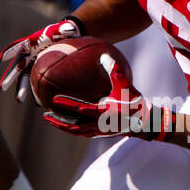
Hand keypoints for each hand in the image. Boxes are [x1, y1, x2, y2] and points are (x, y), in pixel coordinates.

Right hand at [0, 18, 81, 101]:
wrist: (68, 38)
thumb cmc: (64, 31)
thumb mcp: (64, 29)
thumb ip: (64, 30)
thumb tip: (68, 29)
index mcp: (33, 42)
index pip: (20, 46)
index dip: (11, 51)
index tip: (1, 58)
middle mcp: (30, 54)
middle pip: (18, 67)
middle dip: (10, 77)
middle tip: (2, 88)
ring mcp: (34, 62)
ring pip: (25, 77)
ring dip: (21, 88)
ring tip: (19, 100)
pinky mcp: (40, 69)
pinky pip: (36, 81)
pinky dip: (35, 90)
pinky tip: (37, 102)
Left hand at [46, 54, 173, 139]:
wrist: (144, 121)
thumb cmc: (134, 102)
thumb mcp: (125, 85)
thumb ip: (114, 71)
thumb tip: (105, 55)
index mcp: (103, 111)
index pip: (80, 109)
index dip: (66, 104)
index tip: (54, 100)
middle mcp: (99, 124)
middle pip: (73, 126)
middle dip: (59, 122)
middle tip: (45, 115)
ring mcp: (99, 131)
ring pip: (76, 131)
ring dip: (63, 127)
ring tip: (52, 120)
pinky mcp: (100, 134)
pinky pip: (81, 132)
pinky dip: (72, 129)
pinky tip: (65, 123)